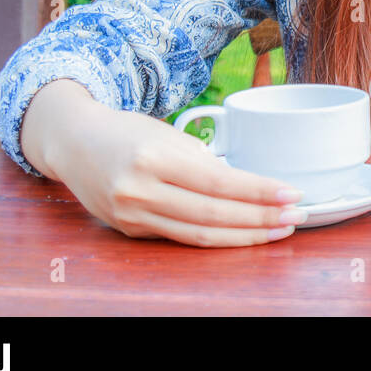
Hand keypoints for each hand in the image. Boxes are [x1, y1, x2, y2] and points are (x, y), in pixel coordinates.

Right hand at [26, 81, 307, 246]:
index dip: (259, 193)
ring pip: (199, 236)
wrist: (74, 143)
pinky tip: (242, 235)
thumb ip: (202, 161)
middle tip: (296, 217)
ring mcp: (132, 216)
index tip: (292, 194)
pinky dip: (216, 239)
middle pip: (212, 215)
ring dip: (244, 237)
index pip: (218, 183)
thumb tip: (246, 188)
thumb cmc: (129, 132)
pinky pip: (181, 238)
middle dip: (260, 219)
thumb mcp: (167, 134)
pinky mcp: (130, 231)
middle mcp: (139, 190)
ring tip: (278, 231)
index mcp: (152, 158)